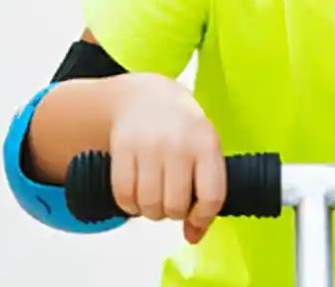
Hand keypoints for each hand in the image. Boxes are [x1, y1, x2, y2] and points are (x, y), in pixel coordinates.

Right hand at [108, 73, 225, 244]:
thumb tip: (193, 237)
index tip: (195, 218)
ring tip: (153, 197)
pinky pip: (124, 194)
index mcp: (207, 143)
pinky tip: (136, 195)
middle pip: (176, 206)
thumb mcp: (204, 150)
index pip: (212, 196)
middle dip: (172, 213)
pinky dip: (129, 205)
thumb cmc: (182, 131)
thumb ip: (206, 192)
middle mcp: (179, 143)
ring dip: (150, 211)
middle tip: (170, 201)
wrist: (146, 97)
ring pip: (149, 204)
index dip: (203, 217)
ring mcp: (149, 144)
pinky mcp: (122, 147)